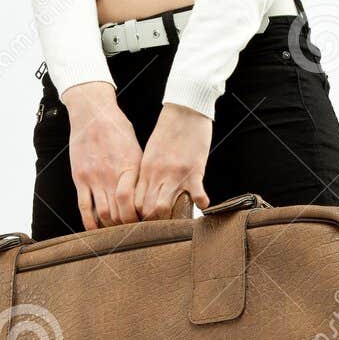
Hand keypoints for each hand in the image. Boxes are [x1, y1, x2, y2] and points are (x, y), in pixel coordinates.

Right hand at [62, 82, 142, 230]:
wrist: (92, 113)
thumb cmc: (117, 128)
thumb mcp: (135, 148)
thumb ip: (139, 172)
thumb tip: (149, 193)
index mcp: (128, 168)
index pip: (131, 202)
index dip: (137, 218)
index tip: (143, 225)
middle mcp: (110, 175)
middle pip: (118, 212)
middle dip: (126, 226)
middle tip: (132, 233)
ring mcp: (93, 178)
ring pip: (102, 213)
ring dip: (110, 226)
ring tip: (116, 232)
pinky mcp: (80, 178)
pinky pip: (84, 206)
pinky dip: (89, 221)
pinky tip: (94, 230)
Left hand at [134, 101, 211, 219]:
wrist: (185, 110)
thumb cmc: (169, 131)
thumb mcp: (153, 152)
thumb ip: (150, 173)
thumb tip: (149, 194)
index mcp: (145, 170)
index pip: (135, 201)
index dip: (138, 216)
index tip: (145, 223)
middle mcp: (157, 174)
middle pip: (146, 209)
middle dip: (152, 223)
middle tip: (161, 228)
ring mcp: (175, 173)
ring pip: (163, 206)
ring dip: (171, 217)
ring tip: (180, 219)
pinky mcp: (194, 169)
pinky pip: (196, 193)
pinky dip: (200, 202)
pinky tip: (203, 204)